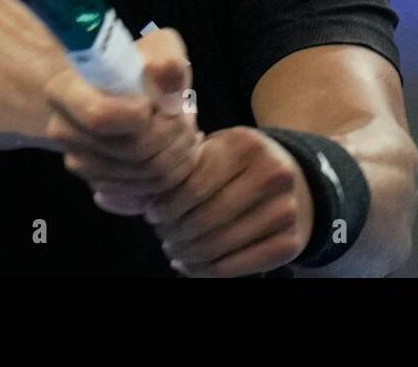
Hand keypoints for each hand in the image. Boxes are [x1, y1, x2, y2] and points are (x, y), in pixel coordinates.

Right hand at [46, 27, 201, 215]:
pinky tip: (177, 147)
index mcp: (64, 90)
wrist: (124, 91)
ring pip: (146, 174)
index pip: (99, 117)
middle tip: (186, 113)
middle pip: (132, 150)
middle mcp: (63, 130)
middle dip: (174, 132)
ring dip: (179, 151)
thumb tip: (165, 73)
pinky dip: (173, 171)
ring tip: (185, 127)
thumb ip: (167, 61)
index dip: (139, 115)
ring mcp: (80, 162)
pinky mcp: (102, 184)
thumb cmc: (139, 65)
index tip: (155, 101)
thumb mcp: (158, 49)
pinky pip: (148, 191)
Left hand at [144, 127, 314, 276]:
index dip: (165, 206)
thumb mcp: (213, 150)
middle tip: (162, 234)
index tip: (152, 213)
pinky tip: (192, 265)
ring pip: (217, 247)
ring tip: (174, 250)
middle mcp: (273, 175)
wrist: (294, 180)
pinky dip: (206, 272)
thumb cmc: (238, 164)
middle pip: (204, 220)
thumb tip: (124, 200)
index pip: (193, 187)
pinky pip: (236, 268)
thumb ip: (178, 169)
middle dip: (173, 233)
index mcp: (246, 145)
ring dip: (186, 255)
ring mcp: (286, 211)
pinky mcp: (291, 242)